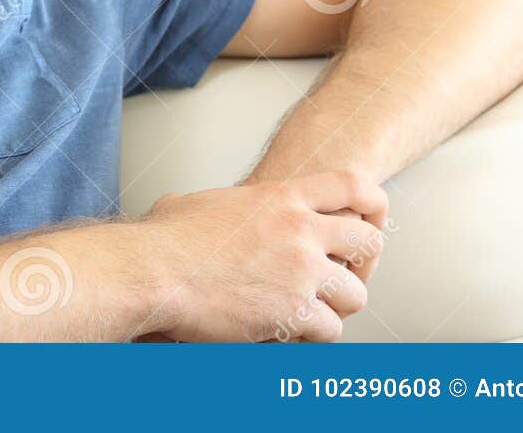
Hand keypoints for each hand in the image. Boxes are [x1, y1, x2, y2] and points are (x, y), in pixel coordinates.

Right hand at [129, 170, 386, 342]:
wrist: (152, 272)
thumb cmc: (163, 241)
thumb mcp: (197, 203)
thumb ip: (221, 206)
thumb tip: (193, 210)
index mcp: (280, 196)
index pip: (352, 186)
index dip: (369, 205)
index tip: (367, 222)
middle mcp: (299, 230)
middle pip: (368, 241)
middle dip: (361, 264)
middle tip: (340, 278)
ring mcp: (301, 271)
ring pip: (355, 294)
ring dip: (336, 307)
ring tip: (310, 312)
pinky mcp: (294, 311)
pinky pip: (330, 330)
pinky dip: (313, 336)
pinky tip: (289, 332)